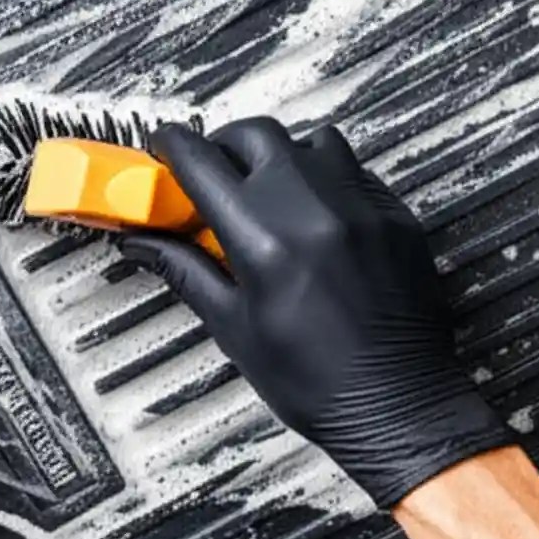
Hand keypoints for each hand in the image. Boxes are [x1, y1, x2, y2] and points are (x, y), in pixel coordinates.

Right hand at [119, 118, 513, 506]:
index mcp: (261, 237)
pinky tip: (314, 218)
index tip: (163, 148)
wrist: (396, 404)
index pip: (200, 160)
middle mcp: (312, 207)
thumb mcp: (233, 327)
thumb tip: (142, 243)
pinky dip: (324, 179)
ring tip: (268, 194)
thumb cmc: (316, 380)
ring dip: (278, 156)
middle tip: (211, 175)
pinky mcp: (393, 214)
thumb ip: (185, 270)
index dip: (171, 146)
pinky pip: (352, 170)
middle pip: (253, 133)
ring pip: (309, 140)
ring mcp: (358, 204)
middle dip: (222, 145)